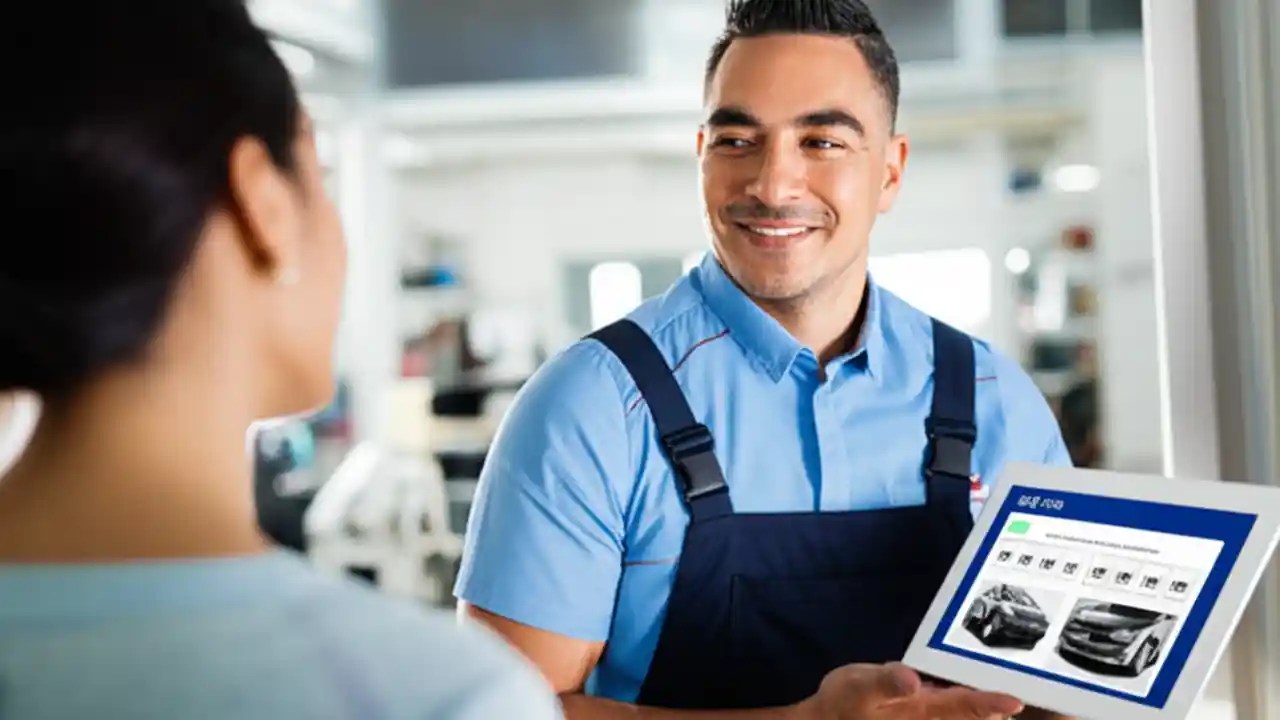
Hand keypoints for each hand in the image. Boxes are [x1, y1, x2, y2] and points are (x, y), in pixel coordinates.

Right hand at [792, 663, 1023, 719]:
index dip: (989, 703)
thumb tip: (913, 679)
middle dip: (995, 710)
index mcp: (921, 711)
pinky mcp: (921, 716)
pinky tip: (975, 695)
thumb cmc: (842, 703)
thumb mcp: (858, 686)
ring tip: (1006, 694)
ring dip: (983, 711)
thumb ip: (886, 681)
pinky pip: (951, 714)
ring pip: (963, 717)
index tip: (1016, 701)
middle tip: (1021, 694)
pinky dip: (966, 706)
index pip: (963, 707)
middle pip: (971, 717)